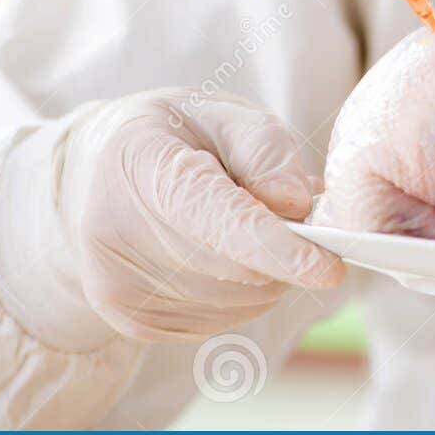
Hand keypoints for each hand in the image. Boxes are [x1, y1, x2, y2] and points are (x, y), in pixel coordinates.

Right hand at [58, 90, 345, 340]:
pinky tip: (221, 252)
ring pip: (236, 300)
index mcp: (139, 164)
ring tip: (245, 222)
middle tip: (288, 208)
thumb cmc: (180, 134)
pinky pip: (221, 319)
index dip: (276, 248)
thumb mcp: (226, 114)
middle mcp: (113, 233)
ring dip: (266, 271)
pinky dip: (244, 291)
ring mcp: (116, 285)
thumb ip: (266, 150)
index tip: (328, 270)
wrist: (106, 169)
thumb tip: (296, 204)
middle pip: (234, 267)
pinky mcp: (131, 320)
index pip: (215, 218)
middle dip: (283, 247)